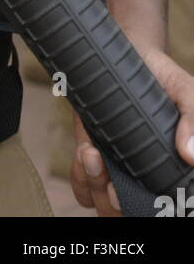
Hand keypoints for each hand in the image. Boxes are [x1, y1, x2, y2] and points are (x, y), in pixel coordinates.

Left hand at [70, 48, 193, 215]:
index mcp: (169, 170)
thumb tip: (191, 154)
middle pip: (129, 213)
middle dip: (117, 207)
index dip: (156, 213)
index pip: (167, 207)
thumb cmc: (164, 77)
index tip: (151, 204)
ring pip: (102, 202)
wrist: (130, 50)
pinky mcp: (91, 152)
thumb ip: (193, 118)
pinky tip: (85, 150)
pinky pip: (81, 183)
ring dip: (95, 187)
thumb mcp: (186, 92)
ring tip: (93, 156)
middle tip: (113, 190)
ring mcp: (116, 167)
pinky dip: (80, 175)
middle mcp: (143, 175)